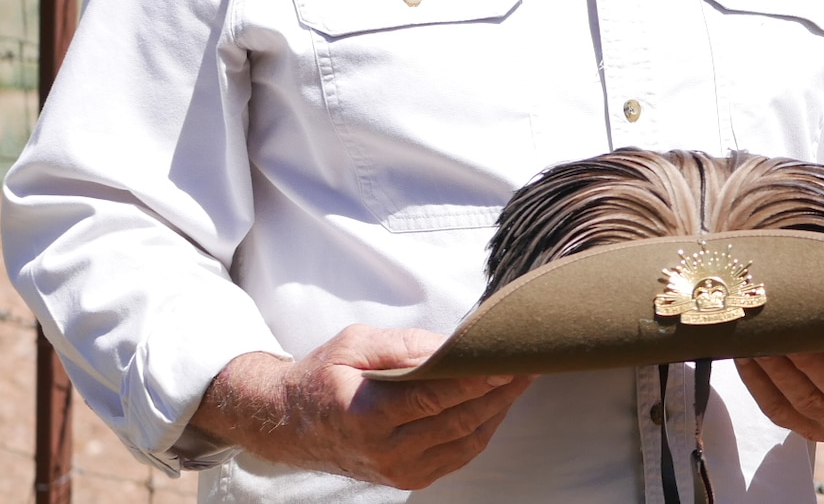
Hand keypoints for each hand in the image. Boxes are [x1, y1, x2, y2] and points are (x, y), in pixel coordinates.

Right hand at [187, 325, 533, 489]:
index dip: (478, 379)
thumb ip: (403, 345)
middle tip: (531, 361)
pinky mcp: (410, 478)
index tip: (509, 359)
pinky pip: (461, 454)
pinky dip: (484, 428)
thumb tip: (452, 346)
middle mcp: (386, 450)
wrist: (292, 425)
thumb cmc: (324, 377)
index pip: (436, 397)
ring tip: (523, 378)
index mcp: (367, 415)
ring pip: (467, 439)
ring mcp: (400, 470)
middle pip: (459, 419)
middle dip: (501, 390)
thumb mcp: (355, 346)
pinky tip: (499, 402)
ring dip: (500, 409)